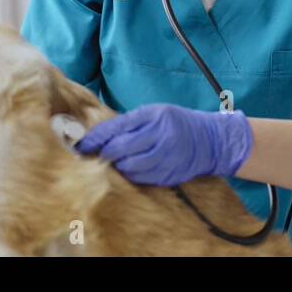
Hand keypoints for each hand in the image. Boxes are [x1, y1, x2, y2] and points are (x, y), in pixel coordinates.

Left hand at [74, 103, 253, 185]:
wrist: (210, 140)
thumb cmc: (176, 123)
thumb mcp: (154, 113)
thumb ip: (130, 123)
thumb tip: (99, 135)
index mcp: (153, 117)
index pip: (116, 128)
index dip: (95, 138)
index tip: (81, 145)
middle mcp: (159, 136)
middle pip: (120, 149)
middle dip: (103, 154)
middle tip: (92, 156)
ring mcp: (165, 157)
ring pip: (129, 167)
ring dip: (116, 166)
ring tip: (111, 163)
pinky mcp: (169, 174)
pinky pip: (142, 178)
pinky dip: (131, 175)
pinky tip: (128, 170)